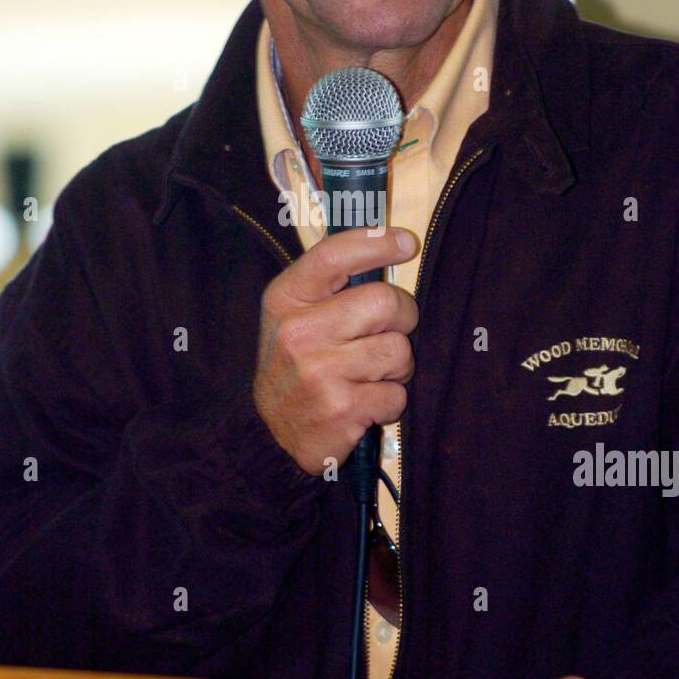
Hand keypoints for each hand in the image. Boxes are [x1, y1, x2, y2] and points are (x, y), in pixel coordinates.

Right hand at [253, 225, 419, 475]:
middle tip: (385, 334)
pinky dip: (389, 401)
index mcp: (285, 300)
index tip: (405, 242)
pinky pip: (397, 394)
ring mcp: (319, 372)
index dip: (376, 243)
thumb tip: (393, 243)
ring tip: (368, 375)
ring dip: (396, 367)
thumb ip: (332, 284)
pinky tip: (364, 404)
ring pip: (399, 350)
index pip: (334, 256)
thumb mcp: (294, 316)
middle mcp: (298, 332)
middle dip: (401, 319)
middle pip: (385, 302)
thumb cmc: (295, 366)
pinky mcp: (341, 409)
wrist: (272, 435)